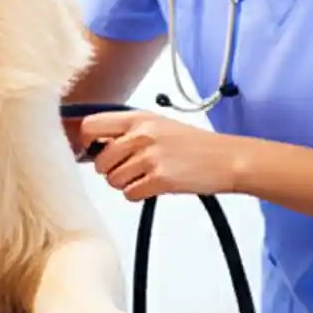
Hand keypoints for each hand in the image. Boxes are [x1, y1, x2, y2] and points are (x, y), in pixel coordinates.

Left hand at [80, 111, 242, 199]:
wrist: (227, 158)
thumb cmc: (192, 144)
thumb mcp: (157, 124)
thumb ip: (127, 130)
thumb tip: (94, 145)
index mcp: (138, 117)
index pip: (91, 126)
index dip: (85, 143)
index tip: (91, 152)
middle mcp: (141, 134)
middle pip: (100, 161)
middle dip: (109, 171)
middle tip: (129, 170)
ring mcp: (151, 156)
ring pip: (113, 180)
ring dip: (125, 184)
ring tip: (145, 176)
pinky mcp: (160, 178)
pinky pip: (130, 194)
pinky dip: (139, 195)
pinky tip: (154, 185)